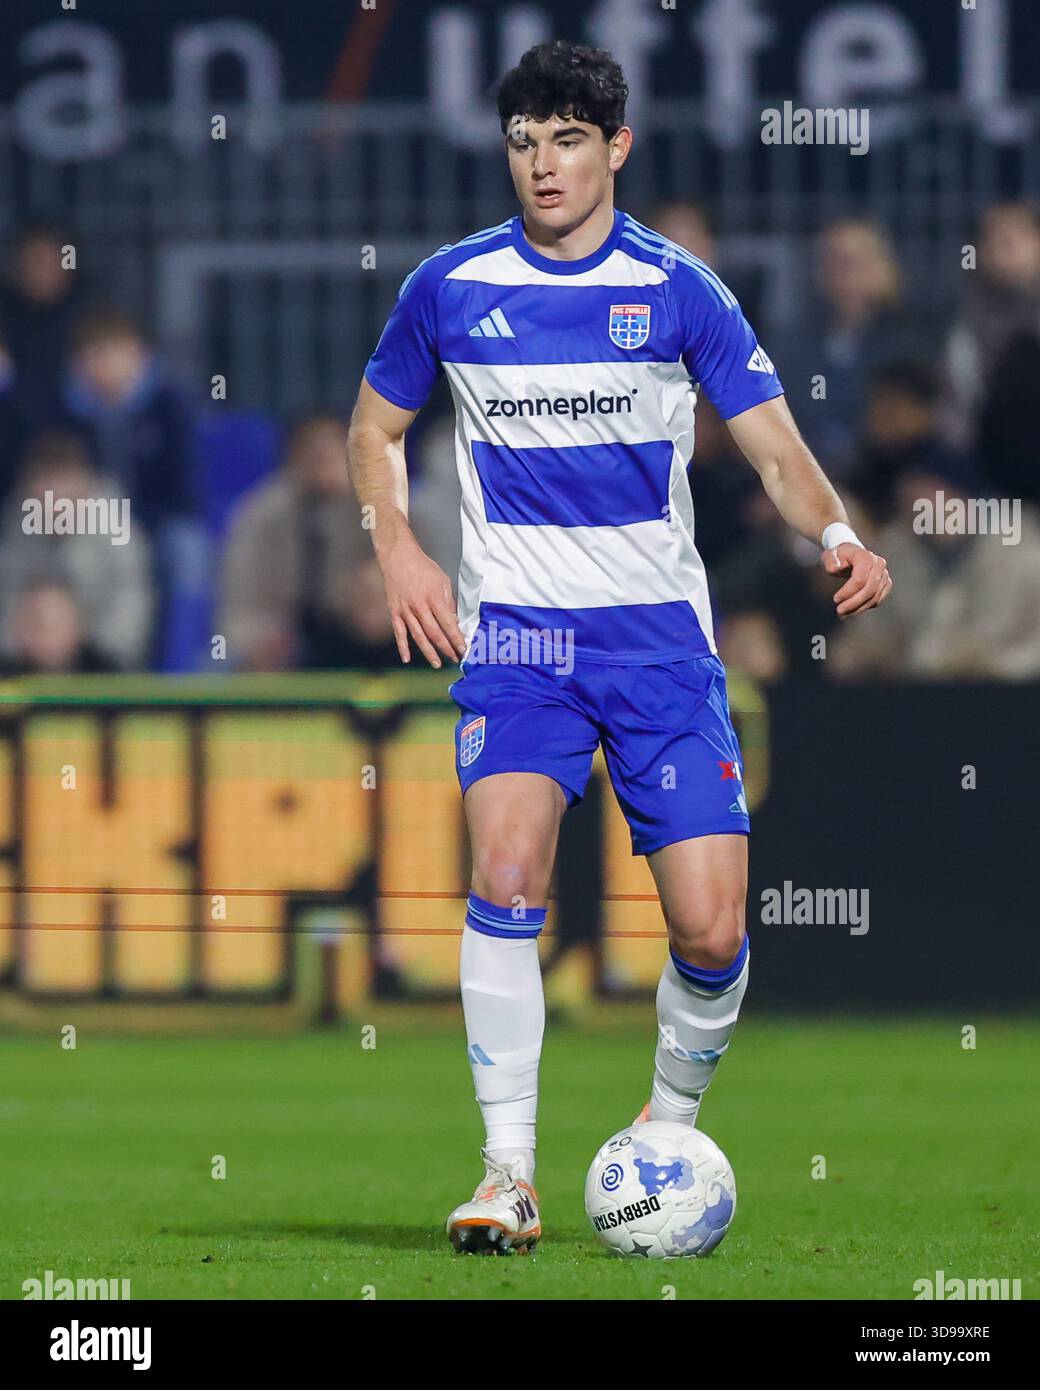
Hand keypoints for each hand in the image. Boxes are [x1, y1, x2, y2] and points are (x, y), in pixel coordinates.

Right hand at [378, 528, 466, 667]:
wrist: (398, 557)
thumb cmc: (422, 567)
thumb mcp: (442, 580)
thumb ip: (448, 602)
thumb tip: (453, 621)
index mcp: (434, 597)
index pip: (448, 623)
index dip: (456, 638)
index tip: (463, 648)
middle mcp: (419, 606)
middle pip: (434, 633)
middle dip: (446, 648)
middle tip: (454, 659)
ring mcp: (405, 610)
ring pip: (418, 636)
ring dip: (428, 652)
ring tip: (436, 664)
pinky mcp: (394, 611)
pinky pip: (399, 632)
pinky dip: (402, 646)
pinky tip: (407, 658)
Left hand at [822, 542, 891, 619]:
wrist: (851, 556)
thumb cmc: (839, 557)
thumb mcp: (830, 555)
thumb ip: (830, 561)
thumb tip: (835, 568)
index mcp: (865, 556)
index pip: (860, 579)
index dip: (848, 592)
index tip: (835, 599)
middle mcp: (879, 565)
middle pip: (869, 590)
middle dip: (854, 603)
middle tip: (839, 611)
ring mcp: (884, 575)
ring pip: (874, 597)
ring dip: (858, 608)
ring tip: (843, 614)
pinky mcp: (886, 584)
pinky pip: (877, 600)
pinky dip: (864, 607)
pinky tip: (852, 611)